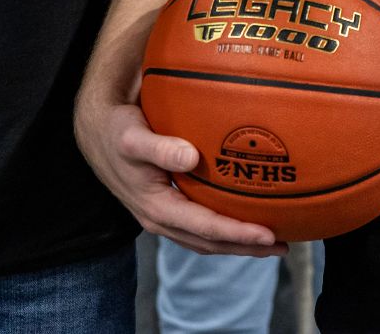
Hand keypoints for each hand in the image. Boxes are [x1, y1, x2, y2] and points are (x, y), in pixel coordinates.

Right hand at [73, 94, 284, 256]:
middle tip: (282, 246)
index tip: (269, 233)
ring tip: (271, 242)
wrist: (97, 132)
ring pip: (206, 239)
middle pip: (210, 242)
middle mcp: (161, 218)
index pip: (205, 227)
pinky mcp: (168, 205)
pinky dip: (225, 228)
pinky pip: (201, 225)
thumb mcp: (133, 138)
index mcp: (156, 208)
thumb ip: (160, 148)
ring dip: (238, 243)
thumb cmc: (117, 132)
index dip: (238, 234)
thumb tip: (190, 157)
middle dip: (246, 247)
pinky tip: (243, 218)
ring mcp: (164, 216)